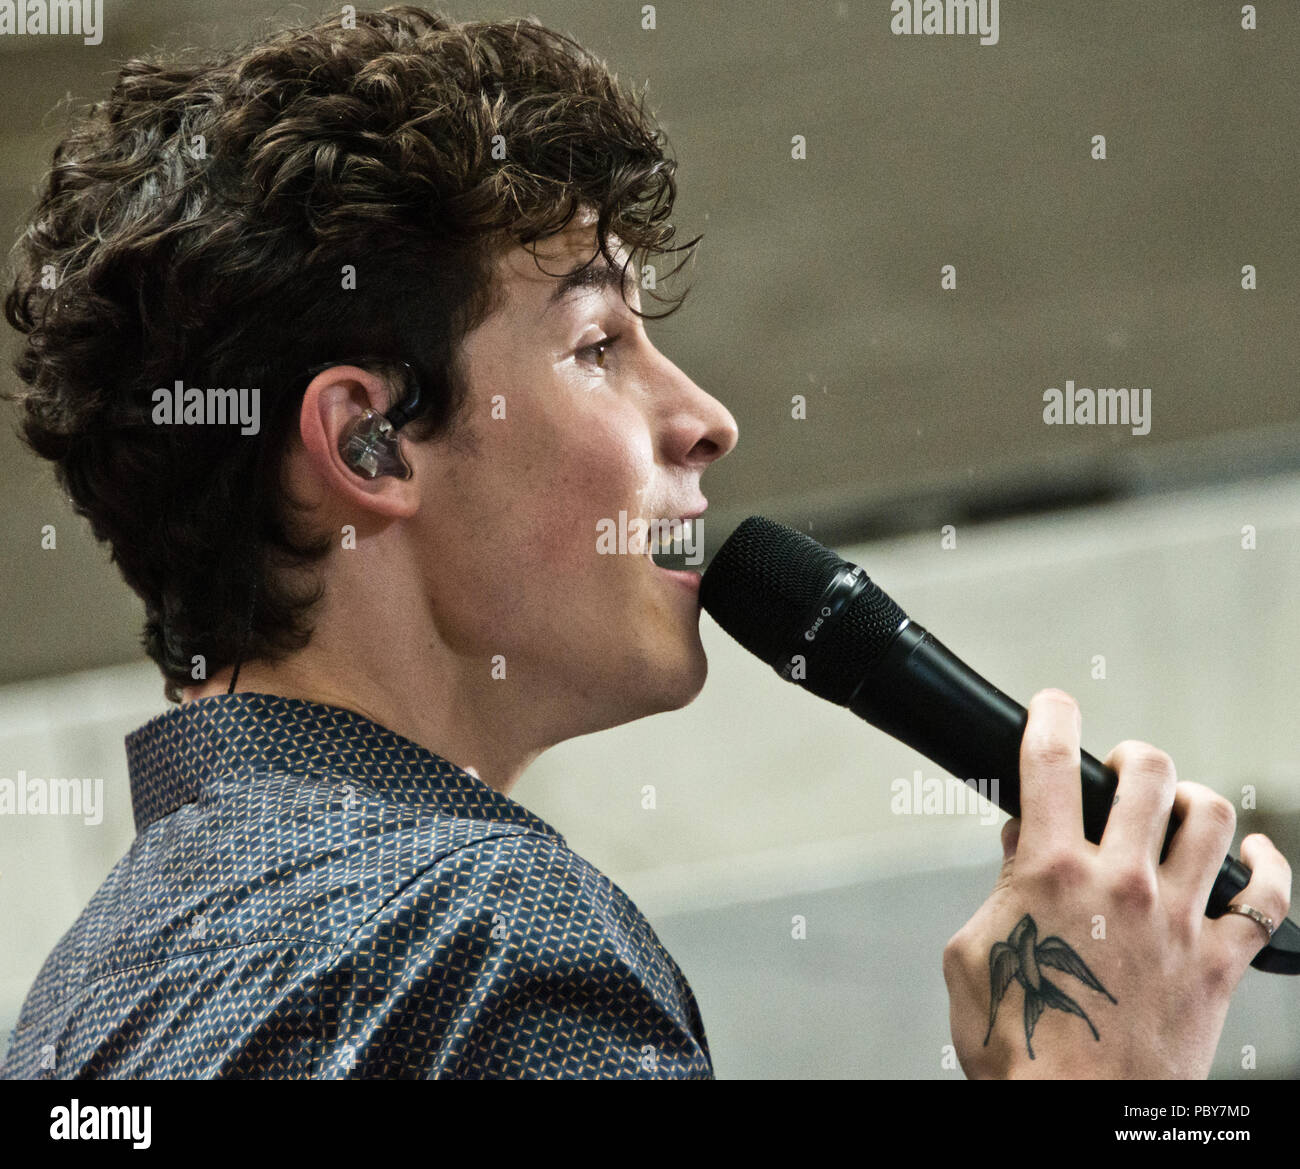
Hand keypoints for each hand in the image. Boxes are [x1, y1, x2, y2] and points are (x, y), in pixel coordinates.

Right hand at [942, 689, 1291, 1078]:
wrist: (1075, 1118)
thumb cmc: (1018, 1045)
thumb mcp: (970, 954)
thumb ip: (995, 888)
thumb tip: (1020, 844)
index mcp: (1051, 873)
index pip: (1052, 763)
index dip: (1050, 716)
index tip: (1052, 706)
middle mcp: (1122, 882)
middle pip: (1147, 773)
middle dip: (1131, 755)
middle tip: (1121, 767)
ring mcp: (1179, 919)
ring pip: (1212, 818)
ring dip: (1192, 798)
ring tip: (1175, 807)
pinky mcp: (1220, 963)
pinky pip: (1267, 899)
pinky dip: (1266, 868)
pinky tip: (1253, 857)